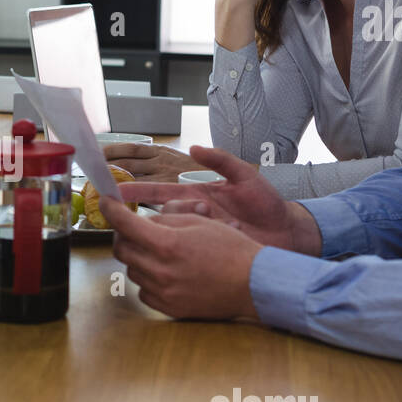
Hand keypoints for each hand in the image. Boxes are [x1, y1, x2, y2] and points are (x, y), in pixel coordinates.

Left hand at [101, 191, 260, 319]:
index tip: (106, 202)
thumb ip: (165, 219)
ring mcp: (162, 292)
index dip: (111, 210)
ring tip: (160, 251)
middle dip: (123, 235)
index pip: (124, 224)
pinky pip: (143, 291)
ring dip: (138, 257)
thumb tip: (142, 221)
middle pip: (121, 249)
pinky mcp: (167, 307)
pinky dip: (148, 279)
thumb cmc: (231, 249)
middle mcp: (160, 270)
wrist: (253, 284)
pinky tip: (167, 272)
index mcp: (167, 244)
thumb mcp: (199, 222)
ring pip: (131, 270)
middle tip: (134, 229)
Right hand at [116, 144, 321, 254]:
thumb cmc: (268, 204)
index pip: (157, 192)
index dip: (135, 191)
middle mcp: (191, 216)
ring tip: (222, 221)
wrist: (287, 233)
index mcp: (196, 194)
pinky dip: (202, 244)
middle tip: (199, 211)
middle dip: (168, 214)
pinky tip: (226, 237)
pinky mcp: (204, 253)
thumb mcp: (246, 176)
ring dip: (192, 226)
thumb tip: (193, 148)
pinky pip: (188, 251)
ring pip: (173, 233)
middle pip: (161, 214)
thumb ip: (221, 159)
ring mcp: (196, 236)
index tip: (113, 191)